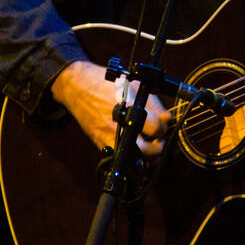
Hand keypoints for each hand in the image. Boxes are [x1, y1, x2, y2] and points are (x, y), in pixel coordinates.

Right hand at [51, 60, 174, 157]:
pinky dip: (130, 154)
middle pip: (149, 152)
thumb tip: (167, 119)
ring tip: (147, 142)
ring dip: (146, 154)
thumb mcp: (135, 86)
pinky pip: (121, 157)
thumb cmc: (106, 84)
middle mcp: (120, 127)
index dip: (164, 127)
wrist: (78, 87)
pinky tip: (132, 143)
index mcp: (130, 111)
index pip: (158, 129)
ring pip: (136, 160)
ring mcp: (110, 139)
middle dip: (157, 147)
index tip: (162, 124)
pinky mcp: (101, 144)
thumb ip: (154, 105)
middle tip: (158, 139)